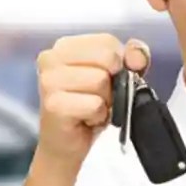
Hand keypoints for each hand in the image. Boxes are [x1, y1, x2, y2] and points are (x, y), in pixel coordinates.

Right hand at [34, 34, 149, 166]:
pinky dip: (98, 116)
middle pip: (106, 59)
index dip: (120, 63)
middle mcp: (50, 58)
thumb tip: (137, 57)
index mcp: (64, 46)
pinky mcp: (53, 105)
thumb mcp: (116, 76)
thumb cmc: (89, 107)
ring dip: (105, 102)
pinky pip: (95, 105)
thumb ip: (131, 58)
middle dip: (111, 83)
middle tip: (97, 98)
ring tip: (90, 109)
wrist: (66, 144)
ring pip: (101, 81)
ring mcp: (48, 81)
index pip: (107, 41)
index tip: (108, 80)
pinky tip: (85, 120)